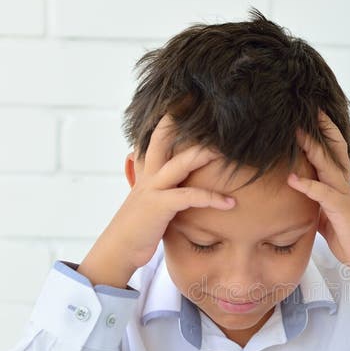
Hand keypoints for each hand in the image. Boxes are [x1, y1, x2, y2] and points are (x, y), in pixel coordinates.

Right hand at [77, 115, 234, 287]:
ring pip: (181, 162)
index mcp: (146, 171)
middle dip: (178, 119)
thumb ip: (156, 183)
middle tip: (200, 102)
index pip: (154, 137)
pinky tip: (229, 202)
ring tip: (229, 151)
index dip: (166, 117)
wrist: (119, 250)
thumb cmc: (138, 227)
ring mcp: (152, 189)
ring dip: (205, 154)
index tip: (181, 100)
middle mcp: (148, 175)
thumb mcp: (147, 199)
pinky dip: (211, 198)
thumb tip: (161, 172)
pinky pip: (189, 197)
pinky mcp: (159, 206)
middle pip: (162, 137)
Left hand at [287, 110, 349, 285]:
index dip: (321, 135)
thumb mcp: (328, 219)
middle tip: (304, 111)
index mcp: (339, 186)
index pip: (331, 154)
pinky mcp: (342, 211)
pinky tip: (292, 179)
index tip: (309, 118)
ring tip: (295, 133)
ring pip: (327, 166)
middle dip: (319, 130)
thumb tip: (301, 201)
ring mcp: (344, 196)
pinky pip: (323, 195)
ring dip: (311, 149)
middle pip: (331, 151)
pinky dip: (307, 186)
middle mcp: (343, 186)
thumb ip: (317, 206)